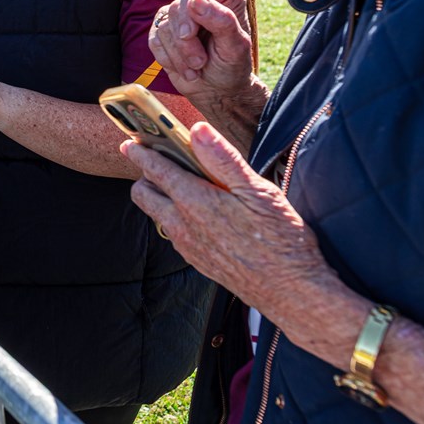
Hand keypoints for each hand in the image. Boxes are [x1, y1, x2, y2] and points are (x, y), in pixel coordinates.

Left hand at [123, 121, 333, 323]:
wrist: (291, 293)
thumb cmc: (281, 241)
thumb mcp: (257, 191)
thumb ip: (223, 159)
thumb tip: (198, 130)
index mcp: (194, 202)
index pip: (155, 170)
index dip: (140, 153)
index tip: (131, 143)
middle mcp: (182, 225)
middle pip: (143, 194)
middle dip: (145, 175)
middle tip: (163, 163)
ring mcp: (187, 246)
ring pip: (158, 215)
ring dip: (162, 198)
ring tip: (187, 186)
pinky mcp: (197, 261)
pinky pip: (174, 234)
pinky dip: (177, 218)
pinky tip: (204, 214)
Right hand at [148, 0, 254, 102]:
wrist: (218, 90)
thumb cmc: (232, 66)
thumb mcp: (235, 46)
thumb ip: (221, 20)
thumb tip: (195, 0)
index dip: (188, 10)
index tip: (190, 34)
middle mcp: (200, 0)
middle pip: (175, 9)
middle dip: (185, 41)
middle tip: (200, 62)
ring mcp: (179, 16)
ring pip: (164, 27)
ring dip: (179, 55)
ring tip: (196, 68)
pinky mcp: (163, 31)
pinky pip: (154, 40)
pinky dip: (169, 59)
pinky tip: (185, 69)